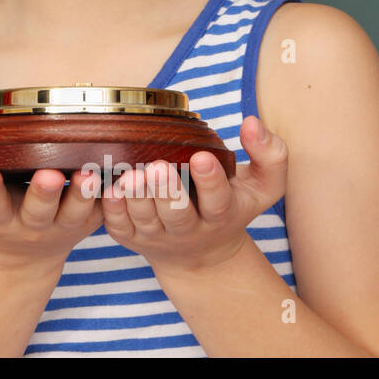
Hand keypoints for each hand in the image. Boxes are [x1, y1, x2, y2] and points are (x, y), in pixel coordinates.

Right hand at [0, 140, 103, 275]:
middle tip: (45, 175)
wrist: (20, 254)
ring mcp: (63, 225)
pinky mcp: (89, 221)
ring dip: (84, 194)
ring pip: (77, 212)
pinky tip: (124, 174)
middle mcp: (31, 224)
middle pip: (38, 212)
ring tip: (89, 173)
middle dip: (41, 194)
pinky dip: (116, 195)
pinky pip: (107, 210)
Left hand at [100, 115, 288, 275]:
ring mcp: (158, 236)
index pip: (218, 201)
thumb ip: (269, 155)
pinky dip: (112, 209)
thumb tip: (252, 122)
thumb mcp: (262, 187)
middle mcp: (189, 229)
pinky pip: (119, 226)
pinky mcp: (131, 237)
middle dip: (168, 191)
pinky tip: (109, 188)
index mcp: (221, 215)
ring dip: (137, 198)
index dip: (210, 181)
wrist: (202, 255)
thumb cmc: (231, 206)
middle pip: (177, 214)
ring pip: (146, 220)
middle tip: (158, 167)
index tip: (202, 157)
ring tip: (132, 175)